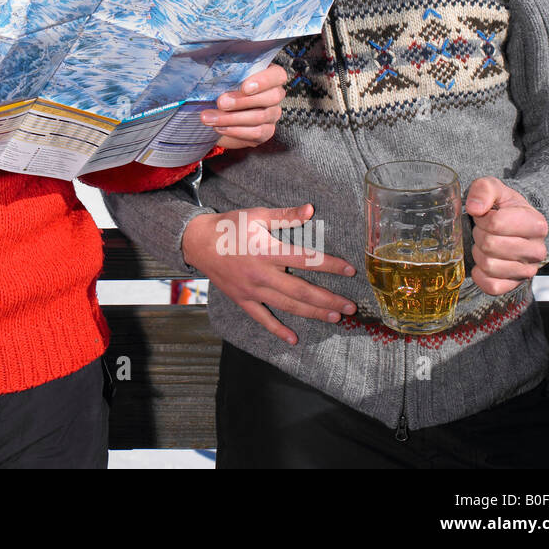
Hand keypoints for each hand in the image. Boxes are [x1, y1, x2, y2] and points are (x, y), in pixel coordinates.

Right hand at [182, 204, 356, 343]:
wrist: (197, 242)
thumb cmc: (229, 226)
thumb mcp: (256, 215)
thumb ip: (284, 215)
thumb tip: (310, 209)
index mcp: (268, 251)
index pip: (306, 260)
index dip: (330, 265)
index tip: (350, 271)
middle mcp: (262, 274)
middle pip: (302, 290)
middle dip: (329, 300)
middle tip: (350, 307)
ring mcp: (252, 290)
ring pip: (287, 306)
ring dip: (313, 314)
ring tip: (335, 318)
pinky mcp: (243, 299)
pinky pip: (262, 318)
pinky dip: (278, 330)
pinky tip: (293, 339)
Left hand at [202, 63, 286, 149]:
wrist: (221, 113)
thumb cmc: (225, 88)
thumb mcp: (225, 77)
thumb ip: (225, 74)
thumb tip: (207, 69)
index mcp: (269, 75)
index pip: (277, 75)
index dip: (264, 81)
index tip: (244, 87)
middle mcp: (275, 94)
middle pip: (271, 97)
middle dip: (242, 101)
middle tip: (220, 102)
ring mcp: (272, 114)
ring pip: (259, 116)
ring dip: (231, 118)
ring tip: (209, 118)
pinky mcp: (266, 131)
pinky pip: (255, 133)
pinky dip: (234, 131)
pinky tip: (219, 127)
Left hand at [465, 177, 547, 294]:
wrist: (510, 224)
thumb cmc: (502, 206)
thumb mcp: (493, 188)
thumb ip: (483, 190)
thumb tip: (475, 208)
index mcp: (536, 224)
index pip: (496, 224)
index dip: (483, 218)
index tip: (487, 215)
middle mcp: (537, 250)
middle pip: (491, 245)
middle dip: (479, 234)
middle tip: (485, 230)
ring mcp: (528, 270)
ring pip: (489, 265)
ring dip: (479, 253)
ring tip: (487, 243)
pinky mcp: (515, 284)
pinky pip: (492, 286)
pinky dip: (480, 275)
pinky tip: (484, 262)